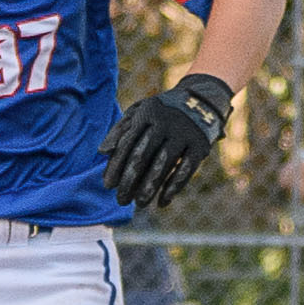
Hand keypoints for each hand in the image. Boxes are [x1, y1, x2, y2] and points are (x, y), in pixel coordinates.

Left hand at [100, 73, 233, 210]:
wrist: (201, 100)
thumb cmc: (160, 112)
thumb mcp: (140, 112)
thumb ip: (120, 130)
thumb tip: (102, 152)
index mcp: (146, 113)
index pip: (127, 143)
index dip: (116, 165)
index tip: (108, 185)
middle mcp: (165, 122)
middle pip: (143, 155)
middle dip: (129, 180)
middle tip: (121, 200)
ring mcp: (184, 134)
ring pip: (163, 164)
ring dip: (150, 187)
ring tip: (139, 204)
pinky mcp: (200, 145)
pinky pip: (185, 170)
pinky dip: (173, 187)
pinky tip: (162, 202)